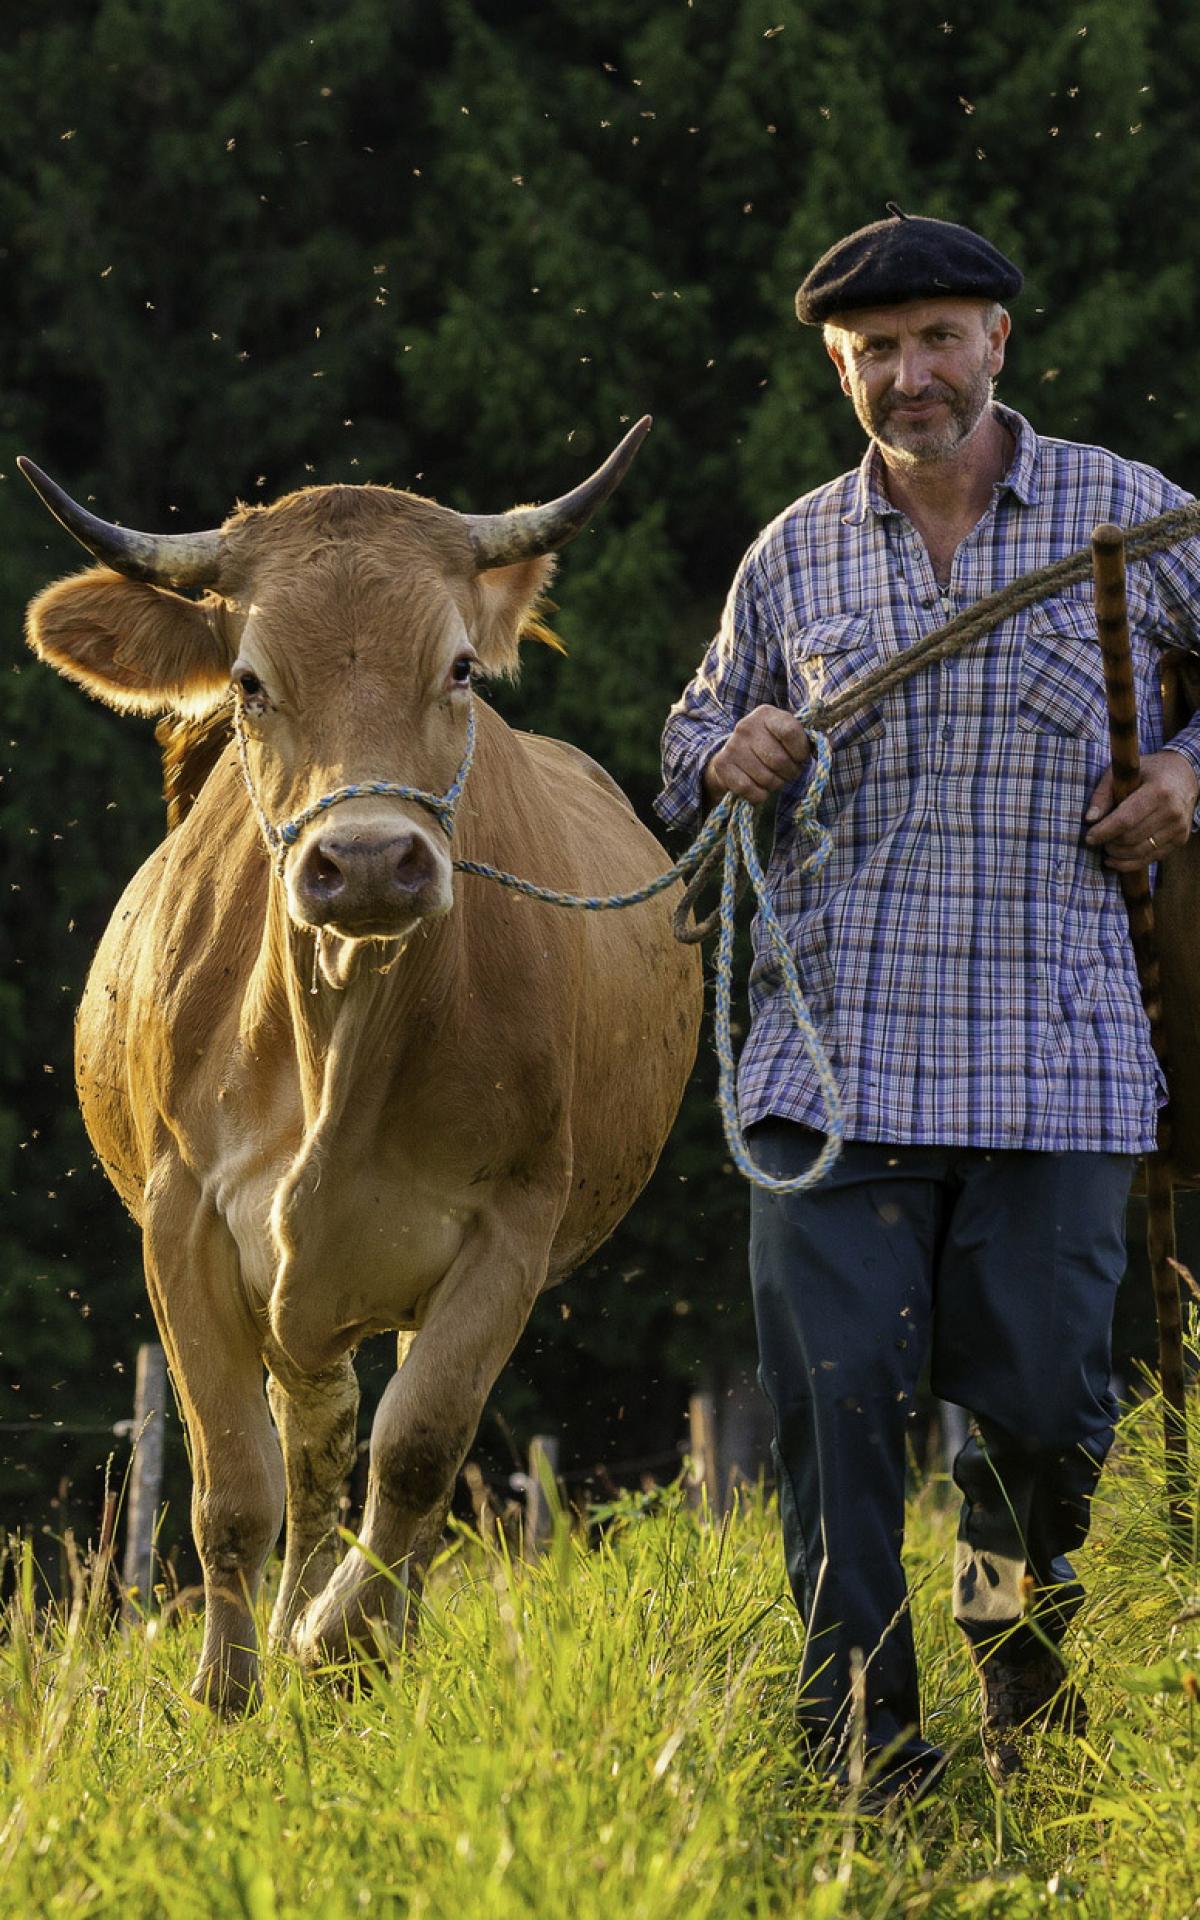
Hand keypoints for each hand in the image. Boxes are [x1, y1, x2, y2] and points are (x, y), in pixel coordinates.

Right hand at [703, 705, 810, 805]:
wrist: (734, 754)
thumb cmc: (769, 744)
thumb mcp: (784, 734)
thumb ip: (802, 738)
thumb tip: (822, 747)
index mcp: (766, 714)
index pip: (790, 732)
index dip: (800, 751)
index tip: (800, 757)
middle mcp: (746, 726)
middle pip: (779, 760)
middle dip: (790, 772)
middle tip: (788, 772)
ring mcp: (732, 746)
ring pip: (766, 778)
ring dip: (776, 784)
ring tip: (774, 778)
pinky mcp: (722, 766)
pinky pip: (750, 790)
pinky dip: (760, 795)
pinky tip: (759, 787)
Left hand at [1084, 750, 1198, 870]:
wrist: (1185, 776)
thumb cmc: (1150, 772)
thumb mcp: (1124, 773)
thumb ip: (1103, 795)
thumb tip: (1089, 819)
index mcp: (1158, 791)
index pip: (1126, 820)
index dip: (1104, 832)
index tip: (1088, 838)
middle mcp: (1172, 812)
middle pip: (1131, 838)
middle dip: (1109, 843)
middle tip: (1096, 839)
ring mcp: (1179, 828)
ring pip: (1140, 852)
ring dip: (1118, 854)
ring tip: (1106, 847)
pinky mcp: (1180, 840)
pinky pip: (1151, 859)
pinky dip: (1130, 863)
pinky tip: (1115, 859)